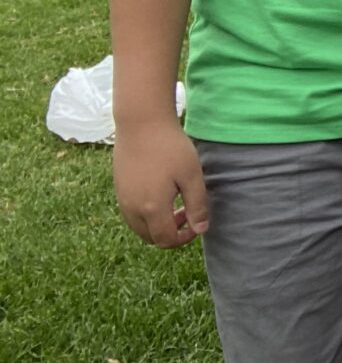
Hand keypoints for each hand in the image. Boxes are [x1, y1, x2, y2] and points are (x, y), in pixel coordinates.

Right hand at [113, 116, 208, 246]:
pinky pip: (132, 213)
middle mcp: (132, 208)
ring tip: (177, 203)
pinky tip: (162, 194)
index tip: (198, 223)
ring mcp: (122, 199)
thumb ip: (198, 206)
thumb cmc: (171, 147)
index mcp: (151, 208)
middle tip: (188, 213)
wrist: (141, 123)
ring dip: (159, 224)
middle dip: (172, 233)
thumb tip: (201, 230)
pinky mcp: (119, 189)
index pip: (166, 240)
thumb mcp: (192, 176)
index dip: (185, 238)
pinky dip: (147, 214)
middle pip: (151, 238)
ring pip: (140, 227)